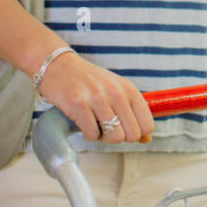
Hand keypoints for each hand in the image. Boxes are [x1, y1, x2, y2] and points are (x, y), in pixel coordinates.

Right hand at [36, 50, 155, 143]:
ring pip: (114, 137)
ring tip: (95, 126)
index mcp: (129, 89)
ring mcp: (97, 98)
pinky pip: (92, 134)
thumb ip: (133, 113)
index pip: (147, 125)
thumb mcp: (117, 91)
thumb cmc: (90, 81)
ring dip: (103, 137)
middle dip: (119, 137)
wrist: (59, 66)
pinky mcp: (78, 104)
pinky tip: (83, 124)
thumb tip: (146, 139)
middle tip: (107, 129)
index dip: (137, 134)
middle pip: (132, 134)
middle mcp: (116, 92)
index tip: (124, 129)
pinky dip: (88, 135)